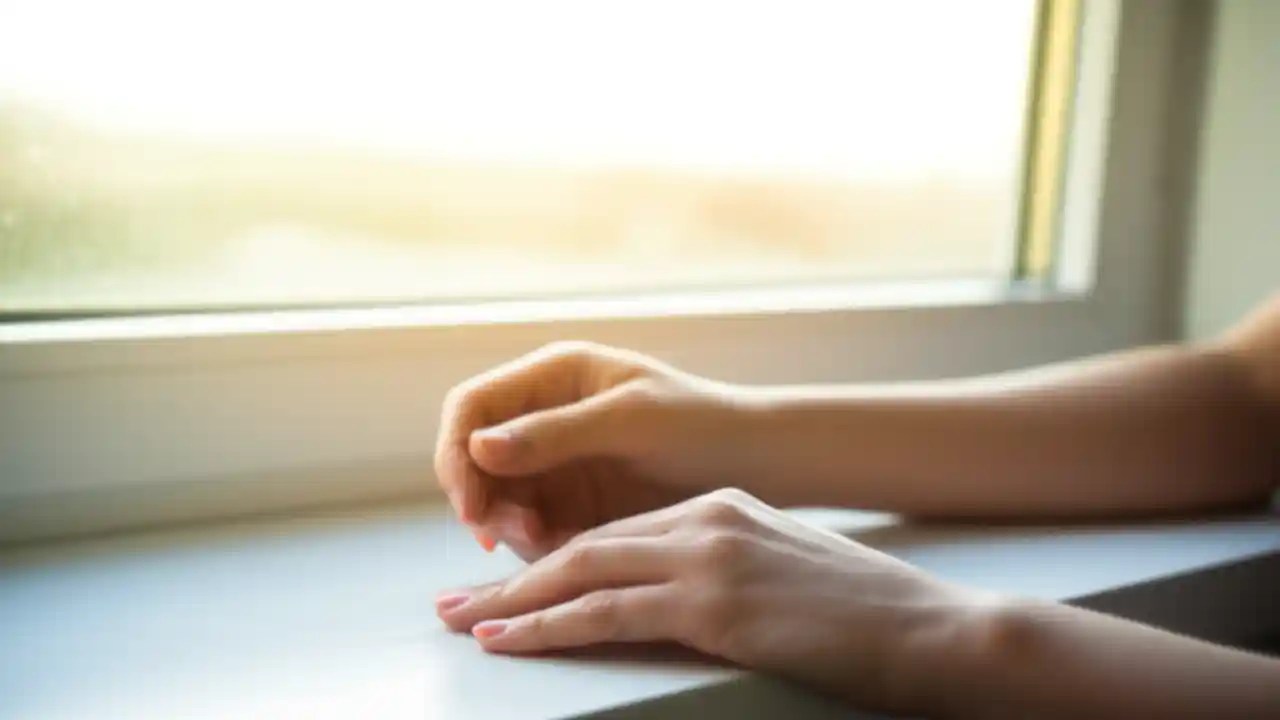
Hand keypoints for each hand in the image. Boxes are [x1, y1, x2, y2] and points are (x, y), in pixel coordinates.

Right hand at [434, 341, 748, 558]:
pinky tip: (566, 547)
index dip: (457, 453)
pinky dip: (538, 543)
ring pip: (498, 498)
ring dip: (509, 525)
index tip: (472, 503)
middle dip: (482, 499)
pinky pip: (532, 526)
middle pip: (473, 458)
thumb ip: (554, 433)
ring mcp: (555, 461)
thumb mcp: (629, 421)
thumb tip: (479, 445)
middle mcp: (543, 416)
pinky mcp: (572, 500)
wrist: (754, 462)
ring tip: (547, 541)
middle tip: (509, 536)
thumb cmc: (700, 423)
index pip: (471, 407)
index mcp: (552, 376)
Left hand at [435, 488, 986, 713]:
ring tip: (461, 622)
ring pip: (581, 571)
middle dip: (513, 576)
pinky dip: (547, 626)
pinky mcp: (714, 603)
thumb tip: (683, 599)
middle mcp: (705, 519)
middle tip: (455, 601)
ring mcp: (709, 558)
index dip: (555, 560)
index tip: (511, 584)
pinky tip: (508, 640)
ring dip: (512, 602)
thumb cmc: (868, 613)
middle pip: (584, 543)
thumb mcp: (786, 573)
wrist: (934, 630)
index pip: (616, 530)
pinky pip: (606, 612)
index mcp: (721, 507)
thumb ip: (728, 570)